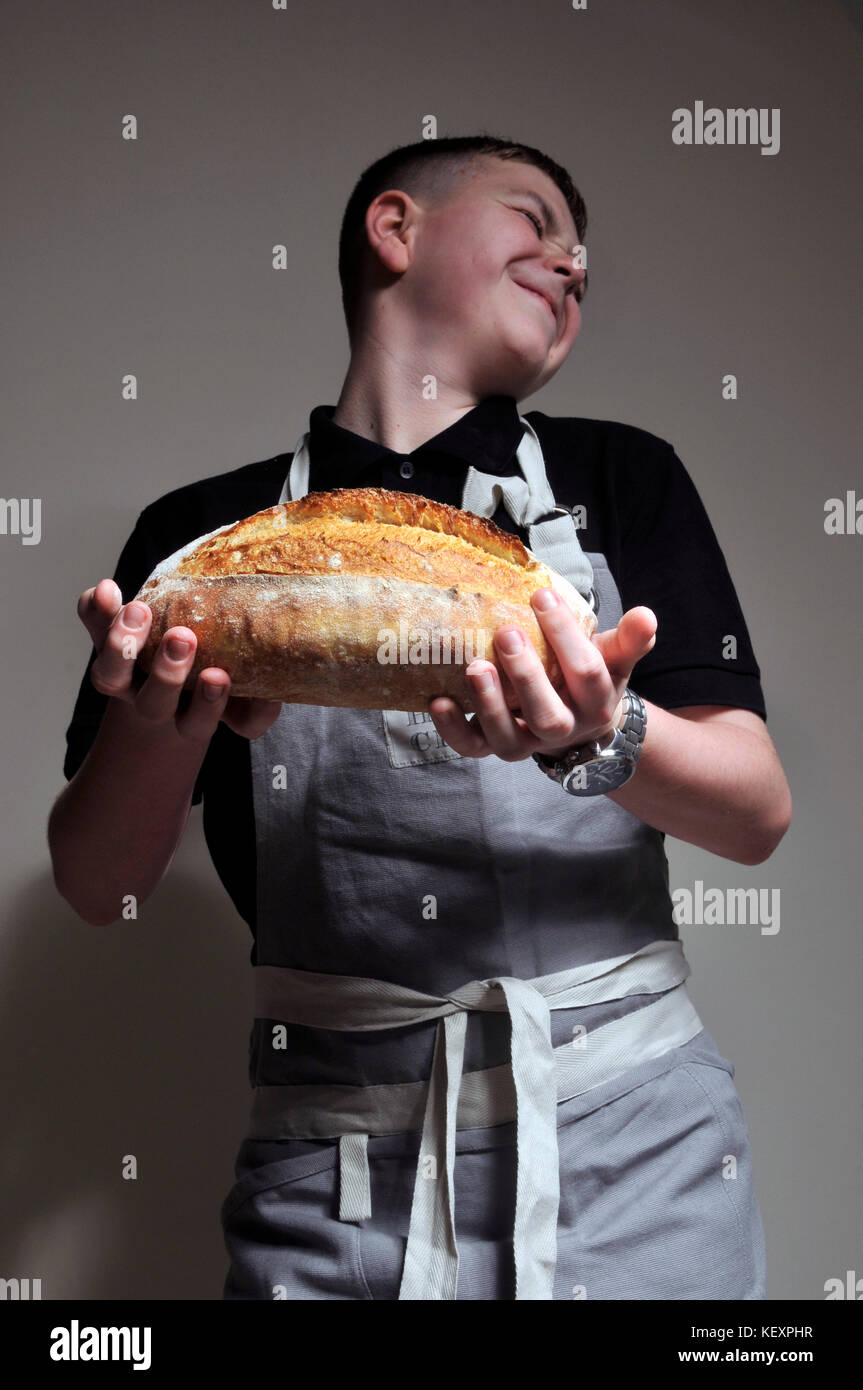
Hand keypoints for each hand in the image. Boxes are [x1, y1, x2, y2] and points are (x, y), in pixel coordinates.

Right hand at [78, 579, 281, 742]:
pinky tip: (268, 689)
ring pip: (193, 727)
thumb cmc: (150, 644)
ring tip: (217, 673)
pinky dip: (260, 711)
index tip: (136, 607)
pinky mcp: (235, 721)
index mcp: (127, 681)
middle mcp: (157, 705)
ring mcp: (194, 718)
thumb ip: (106, 611)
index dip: (120, 646)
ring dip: (206, 702)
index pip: (111, 675)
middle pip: (152, 705)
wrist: (185, 679)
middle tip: (182, 636)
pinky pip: (247, 725)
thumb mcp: (124, 627)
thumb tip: (103, 589)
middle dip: (166, 674)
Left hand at [427, 589, 656, 760]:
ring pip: (508, 738)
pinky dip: (452, 729)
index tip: (542, 596)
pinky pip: (471, 747)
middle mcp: (562, 729)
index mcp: (595, 703)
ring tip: (474, 667)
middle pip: (547, 713)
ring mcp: (525, 741)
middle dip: (527, 676)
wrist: (577, 723)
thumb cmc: (588, 678)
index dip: (565, 635)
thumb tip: (647, 615)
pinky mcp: (493, 747)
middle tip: (507, 633)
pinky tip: (437, 700)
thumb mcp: (613, 658)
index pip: (586, 673)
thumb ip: (629, 639)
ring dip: (489, 704)